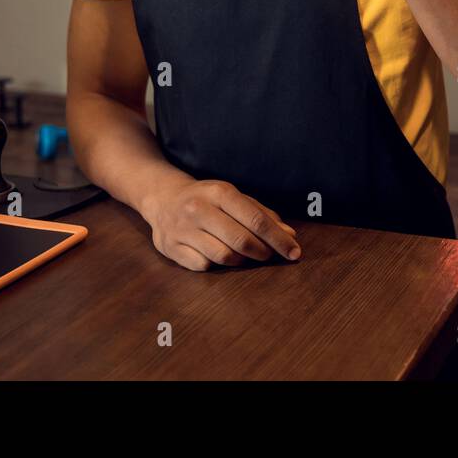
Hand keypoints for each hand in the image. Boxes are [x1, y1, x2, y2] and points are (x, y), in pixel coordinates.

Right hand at [141, 175, 301, 271]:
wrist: (162, 197)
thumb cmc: (207, 199)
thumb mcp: (233, 197)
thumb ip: (261, 214)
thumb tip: (290, 235)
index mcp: (219, 192)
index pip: (256, 220)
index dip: (279, 239)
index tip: (295, 252)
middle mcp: (199, 208)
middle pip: (241, 240)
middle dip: (263, 252)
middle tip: (269, 256)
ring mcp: (182, 229)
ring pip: (222, 256)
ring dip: (241, 261)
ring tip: (244, 256)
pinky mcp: (171, 247)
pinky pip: (202, 265)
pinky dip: (216, 265)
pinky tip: (217, 256)